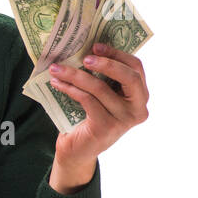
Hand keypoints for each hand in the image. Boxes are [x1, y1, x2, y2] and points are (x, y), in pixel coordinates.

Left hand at [46, 42, 149, 192]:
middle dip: (106, 63)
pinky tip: (57, 83)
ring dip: (76, 75)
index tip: (96, 46)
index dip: (118, 54)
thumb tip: (85, 48)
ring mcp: (123, 120)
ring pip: (101, 88)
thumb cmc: (89, 117)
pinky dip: (71, 89)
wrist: (78, 150)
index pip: (136, 68)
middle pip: (129, 77)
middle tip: (84, 57)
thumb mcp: (100, 95)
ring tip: (57, 69)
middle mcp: (138, 109)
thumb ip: (103, 77)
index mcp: (140, 96)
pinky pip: (87, 100)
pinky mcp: (106, 127)